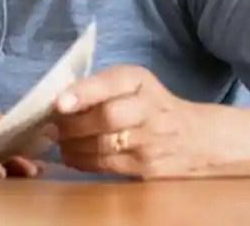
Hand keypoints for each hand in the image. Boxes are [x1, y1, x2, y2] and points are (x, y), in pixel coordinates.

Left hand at [53, 65, 218, 178]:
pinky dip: (83, 162)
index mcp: (140, 82)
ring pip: (103, 146)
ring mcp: (151, 142)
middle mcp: (149, 109)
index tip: (59, 104)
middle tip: (51, 128)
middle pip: (106, 118)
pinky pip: (108, 166)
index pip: (112, 83)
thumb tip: (57, 101)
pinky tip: (72, 156)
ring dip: (73, 146)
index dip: (83, 93)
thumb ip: (97, 87)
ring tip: (59, 143)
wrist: (198, 139)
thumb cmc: (151, 105)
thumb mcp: (131, 85)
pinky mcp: (149, 169)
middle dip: (72, 125)